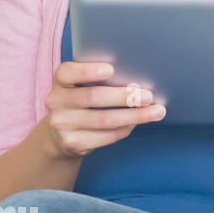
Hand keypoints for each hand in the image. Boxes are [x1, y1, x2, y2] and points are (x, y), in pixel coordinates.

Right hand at [43, 61, 164, 158]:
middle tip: (149, 96)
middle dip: (125, 96)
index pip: (68, 72)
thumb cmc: (83, 100)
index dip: (88, 71)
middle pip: (94, 97)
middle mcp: (56, 101)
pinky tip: (138, 123)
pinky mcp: (72, 143)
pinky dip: (126, 129)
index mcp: (61, 81)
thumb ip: (100, 78)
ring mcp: (62, 124)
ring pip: (105, 119)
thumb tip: (139, 79)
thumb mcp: (82, 85)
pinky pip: (106, 136)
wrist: (60, 134)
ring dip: (135, 116)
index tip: (111, 69)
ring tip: (157, 111)